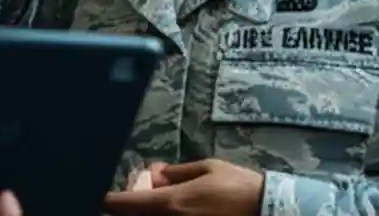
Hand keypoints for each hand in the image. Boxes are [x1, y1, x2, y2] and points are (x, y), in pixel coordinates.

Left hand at [103, 159, 263, 215]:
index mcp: (169, 203)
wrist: (267, 210)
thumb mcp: (206, 168)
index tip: (112, 195)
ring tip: (161, 202)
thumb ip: (175, 172)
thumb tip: (154, 174)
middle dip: (128, 208)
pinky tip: (174, 210)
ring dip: (146, 213)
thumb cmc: (237, 186)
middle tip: (140, 196)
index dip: (110, 199)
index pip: (120, 205)